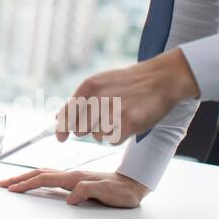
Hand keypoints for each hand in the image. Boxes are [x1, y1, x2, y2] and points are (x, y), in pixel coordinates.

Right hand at [0, 168, 150, 207]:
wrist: (133, 185)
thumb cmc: (122, 191)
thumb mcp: (107, 193)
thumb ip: (87, 191)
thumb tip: (69, 198)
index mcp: (74, 178)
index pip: (45, 179)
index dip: (27, 183)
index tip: (13, 188)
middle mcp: (71, 175)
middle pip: (39, 173)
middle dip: (20, 178)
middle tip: (4, 183)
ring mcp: (73, 177)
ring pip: (44, 174)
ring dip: (27, 177)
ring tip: (14, 181)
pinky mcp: (76, 181)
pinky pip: (52, 177)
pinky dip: (38, 178)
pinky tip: (36, 180)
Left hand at [54, 49, 199, 143]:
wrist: (160, 78)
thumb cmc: (128, 83)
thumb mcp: (100, 83)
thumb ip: (79, 100)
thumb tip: (58, 119)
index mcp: (89, 86)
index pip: (68, 113)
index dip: (62, 129)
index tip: (60, 139)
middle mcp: (99, 98)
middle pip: (81, 129)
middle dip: (88, 129)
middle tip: (105, 118)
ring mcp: (113, 111)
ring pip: (97, 136)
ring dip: (105, 132)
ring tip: (119, 118)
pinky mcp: (128, 123)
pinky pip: (112, 140)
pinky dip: (118, 137)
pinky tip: (127, 123)